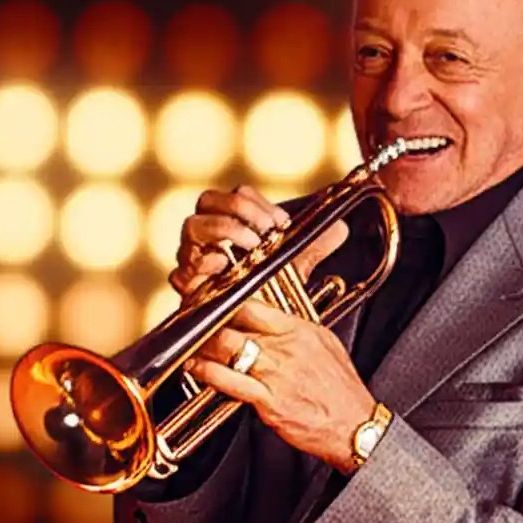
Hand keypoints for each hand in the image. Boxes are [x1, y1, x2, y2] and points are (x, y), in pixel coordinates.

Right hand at [168, 184, 347, 296]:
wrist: (249, 328)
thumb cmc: (268, 289)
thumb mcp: (293, 265)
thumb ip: (314, 246)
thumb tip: (341, 228)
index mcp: (231, 220)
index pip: (238, 194)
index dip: (259, 203)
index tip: (282, 223)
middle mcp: (207, 233)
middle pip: (208, 200)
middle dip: (238, 210)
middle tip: (266, 231)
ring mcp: (192, 255)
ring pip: (193, 226)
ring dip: (223, 230)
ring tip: (252, 246)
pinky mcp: (186, 284)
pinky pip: (182, 268)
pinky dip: (201, 266)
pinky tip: (224, 268)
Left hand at [184, 300, 375, 474]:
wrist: (354, 426)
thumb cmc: (341, 390)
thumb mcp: (325, 346)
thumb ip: (295, 330)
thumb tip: (270, 320)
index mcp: (300, 330)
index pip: (252, 304)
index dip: (224, 300)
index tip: (209, 302)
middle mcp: (287, 347)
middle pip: (234, 323)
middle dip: (205, 321)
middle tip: (190, 322)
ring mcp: (276, 373)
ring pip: (227, 348)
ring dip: (201, 345)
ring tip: (190, 345)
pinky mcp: (268, 400)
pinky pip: (229, 381)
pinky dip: (207, 372)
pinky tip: (196, 369)